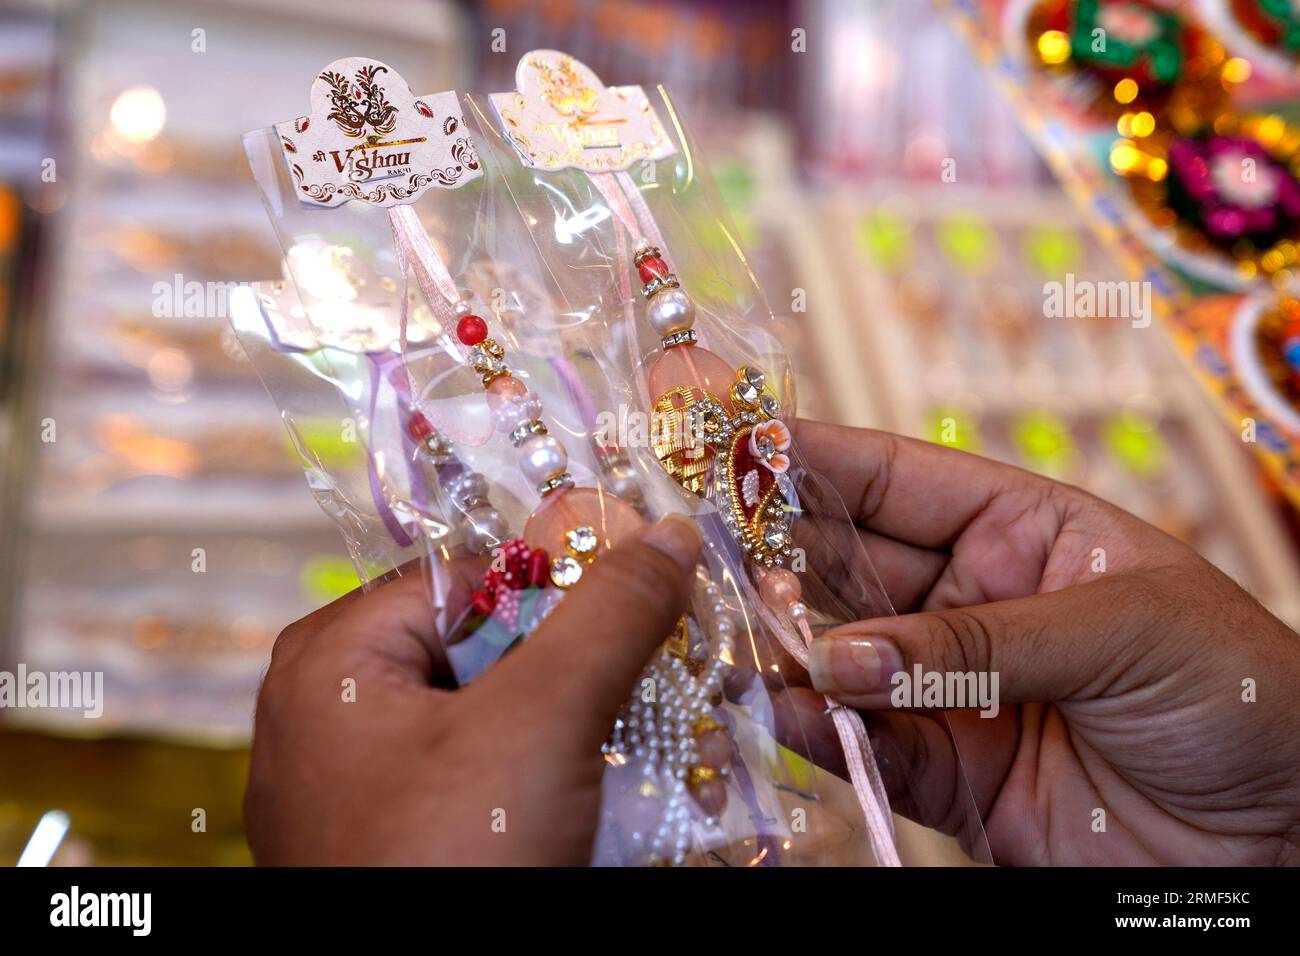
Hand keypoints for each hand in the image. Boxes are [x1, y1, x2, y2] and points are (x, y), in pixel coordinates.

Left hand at [244, 514, 701, 864]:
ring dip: (577, 728)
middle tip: (660, 680)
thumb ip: (606, 616)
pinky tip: (601, 801)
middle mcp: (333, 711)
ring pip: (494, 719)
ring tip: (648, 741)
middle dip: (582, 667)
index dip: (564, 582)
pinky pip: (482, 782)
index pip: (473, 573)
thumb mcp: (542, 721)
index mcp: (334, 657)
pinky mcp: (394, 842)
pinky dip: (546, 782)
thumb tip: (664, 533)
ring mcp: (361, 786)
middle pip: (486, 648)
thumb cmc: (446, 864)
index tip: (646, 601)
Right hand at [779, 420, 1299, 865]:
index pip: (894, 483)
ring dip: (786, 647)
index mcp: (1020, 532)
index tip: (734, 449)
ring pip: (843, 658)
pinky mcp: (950, 777)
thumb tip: (842, 654)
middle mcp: (972, 604)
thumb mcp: (1121, 630)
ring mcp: (953, 689)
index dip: (813, 461)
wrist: (1290, 836)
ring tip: (732, 635)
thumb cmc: (1242, 693)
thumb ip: (975, 643)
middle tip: (708, 550)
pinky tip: (783, 710)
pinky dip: (820, 731)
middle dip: (777, 555)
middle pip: (848, 568)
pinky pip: (867, 746)